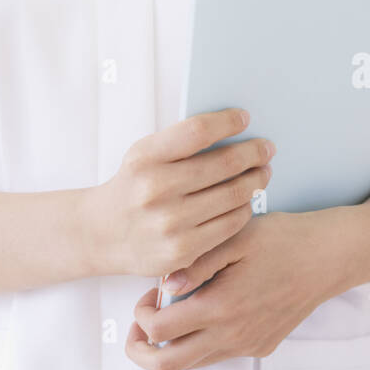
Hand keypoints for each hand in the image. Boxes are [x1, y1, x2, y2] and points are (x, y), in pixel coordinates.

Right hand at [87, 109, 273, 277]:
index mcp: (145, 158)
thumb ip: (179, 143)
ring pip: (233, 195)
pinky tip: (247, 200)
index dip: (227, 122)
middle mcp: (156, 190)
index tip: (245, 118)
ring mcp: (170, 223)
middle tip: (267, 148)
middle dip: (253, 152)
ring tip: (263, 172)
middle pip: (224, 163)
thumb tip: (230, 127)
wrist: (103, 233)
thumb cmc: (132, 186)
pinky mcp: (182, 251)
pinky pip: (229, 225)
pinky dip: (245, 208)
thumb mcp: (143, 155)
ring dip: (256, 180)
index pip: (198, 131)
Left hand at [125, 208, 351, 369]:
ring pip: (194, 363)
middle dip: (142, 350)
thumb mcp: (235, 237)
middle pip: (168, 367)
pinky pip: (219, 353)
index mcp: (220, 307)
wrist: (329, 256)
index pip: (159, 333)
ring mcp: (248, 345)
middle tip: (141, 323)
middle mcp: (232, 335)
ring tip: (174, 309)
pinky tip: (208, 305)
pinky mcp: (261, 345)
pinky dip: (201, 339)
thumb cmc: (282, 238)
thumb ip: (196, 262)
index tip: (147, 295)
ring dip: (173, 345)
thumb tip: (164, 285)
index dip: (141, 316)